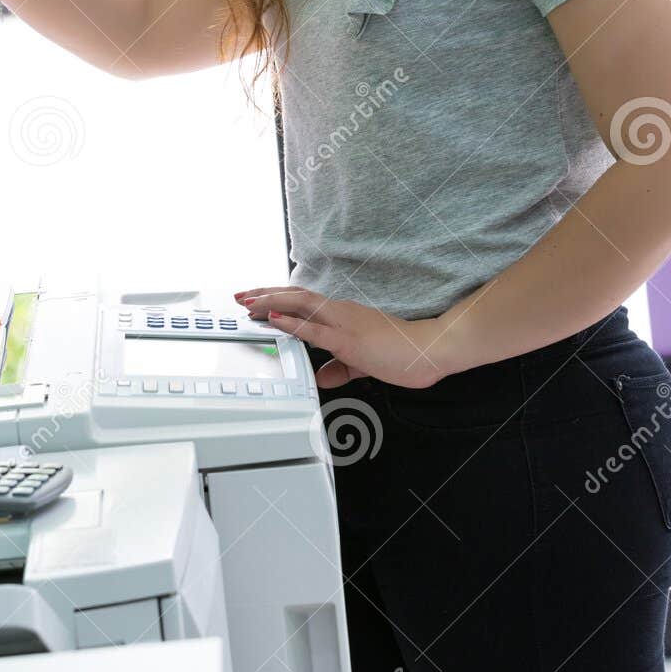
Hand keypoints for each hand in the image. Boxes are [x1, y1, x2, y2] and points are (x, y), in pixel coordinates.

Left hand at [237, 287, 450, 388]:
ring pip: (300, 305)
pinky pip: (316, 331)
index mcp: (342, 315)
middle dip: (264, 295)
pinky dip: (292, 324)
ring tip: (249, 303)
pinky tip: (275, 320)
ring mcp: (344, 324)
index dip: (277, 298)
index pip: (303, 301)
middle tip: (240, 296)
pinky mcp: (350, 341)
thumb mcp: (361, 361)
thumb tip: (322, 376)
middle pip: (295, 296)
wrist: (430, 349)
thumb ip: (340, 367)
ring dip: (271, 303)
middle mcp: (340, 313)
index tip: (255, 299)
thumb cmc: (402, 351)